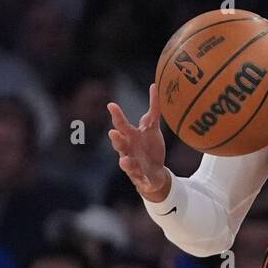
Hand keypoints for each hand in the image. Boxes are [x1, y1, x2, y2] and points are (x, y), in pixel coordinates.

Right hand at [107, 83, 168, 201]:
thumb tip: (155, 85)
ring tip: (125, 160)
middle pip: (119, 144)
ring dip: (126, 162)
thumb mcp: (152, 127)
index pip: (121, 125)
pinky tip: (145, 182)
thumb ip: (153, 108)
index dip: (116, 115)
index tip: (112, 105)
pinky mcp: (141, 179)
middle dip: (116, 139)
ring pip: (127, 164)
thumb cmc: (150, 147)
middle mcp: (128, 151)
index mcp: (130, 137)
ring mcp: (133, 166)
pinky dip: (142, 182)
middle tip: (113, 133)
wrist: (156, 172)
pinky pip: (141, 181)